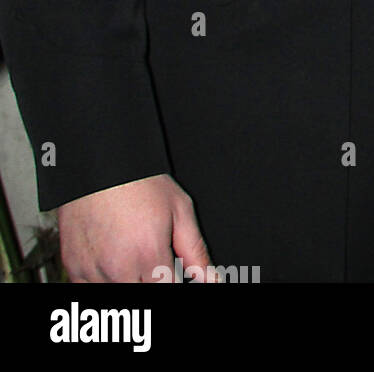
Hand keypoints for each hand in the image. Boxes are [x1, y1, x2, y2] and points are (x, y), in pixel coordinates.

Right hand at [57, 174, 214, 281]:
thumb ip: (195, 251)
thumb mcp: (179, 209)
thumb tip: (211, 278)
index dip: (172, 283)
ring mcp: (93, 271)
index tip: (171, 274)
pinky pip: (89, 291)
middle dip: (151, 282)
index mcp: (149, 255)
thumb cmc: (140, 183)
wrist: (101, 166)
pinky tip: (113, 263)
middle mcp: (119, 269)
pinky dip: (103, 282)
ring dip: (128, 282)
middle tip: (153, 262)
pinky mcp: (73, 268)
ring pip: (116, 295)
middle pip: (141, 296)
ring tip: (132, 256)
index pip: (166, 292)